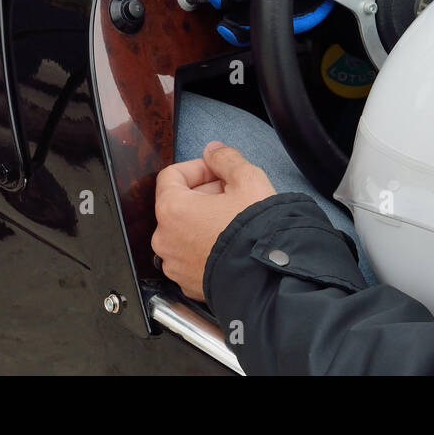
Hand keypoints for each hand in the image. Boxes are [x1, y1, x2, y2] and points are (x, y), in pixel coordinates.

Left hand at [152, 142, 276, 301]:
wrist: (268, 278)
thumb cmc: (255, 230)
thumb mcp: (248, 180)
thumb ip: (226, 159)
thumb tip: (213, 151)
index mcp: (172, 209)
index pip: (172, 175)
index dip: (198, 167)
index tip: (218, 171)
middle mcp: (165, 239)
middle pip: (177, 203)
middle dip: (204, 193)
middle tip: (232, 193)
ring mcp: (174, 265)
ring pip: (183, 231)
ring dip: (203, 220)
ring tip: (232, 219)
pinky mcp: (187, 283)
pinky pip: (190, 255)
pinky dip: (204, 245)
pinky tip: (229, 243)